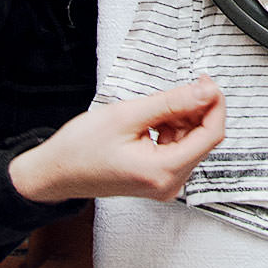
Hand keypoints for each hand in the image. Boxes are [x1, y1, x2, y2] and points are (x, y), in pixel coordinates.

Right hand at [9, 77, 225, 202]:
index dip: (214, 104)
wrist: (53, 173)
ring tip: (153, 109)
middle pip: (203, 139)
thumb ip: (172, 103)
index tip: (206, 82)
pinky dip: (172, 130)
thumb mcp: (128, 115)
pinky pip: (178, 149)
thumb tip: (205, 91)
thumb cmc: (80, 149)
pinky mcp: (157, 180)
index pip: (211, 135)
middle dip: (195, 110)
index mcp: (163, 172)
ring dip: (181, 119)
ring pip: (191, 142)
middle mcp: (168, 184)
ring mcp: (163, 185)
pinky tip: (152, 122)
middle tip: (179, 88)